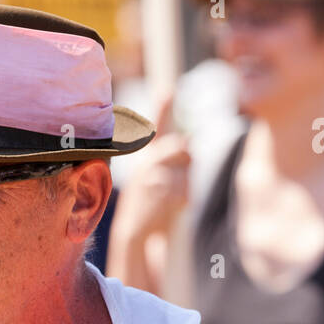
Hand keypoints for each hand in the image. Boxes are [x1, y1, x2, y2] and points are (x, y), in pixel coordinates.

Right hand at [110, 95, 190, 241]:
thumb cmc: (149, 207)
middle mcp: (146, 160)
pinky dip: (183, 201)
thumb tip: (188, 141)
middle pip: (183, 147)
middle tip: (174, 182)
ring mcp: (152, 174)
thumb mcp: (156, 181)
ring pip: (186, 169)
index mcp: (145, 157)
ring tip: (168, 200)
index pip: (156, 127)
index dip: (163, 107)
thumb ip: (171, 161)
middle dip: (186, 163)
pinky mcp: (160, 188)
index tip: (168, 89)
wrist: (135, 234)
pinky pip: (185, 189)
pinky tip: (168, 210)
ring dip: (185, 186)